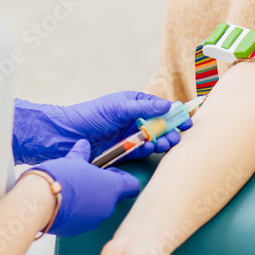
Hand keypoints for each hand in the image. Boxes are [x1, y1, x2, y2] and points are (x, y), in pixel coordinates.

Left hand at [12, 91, 191, 164]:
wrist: (67, 135)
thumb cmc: (91, 115)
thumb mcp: (119, 107)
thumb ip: (144, 107)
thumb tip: (168, 105)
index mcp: (134, 103)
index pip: (160, 108)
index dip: (174, 114)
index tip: (186, 119)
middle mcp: (134, 119)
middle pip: (159, 125)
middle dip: (170, 130)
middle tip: (177, 136)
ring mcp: (129, 136)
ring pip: (153, 139)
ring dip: (161, 141)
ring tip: (165, 143)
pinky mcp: (124, 151)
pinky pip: (141, 151)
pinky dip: (147, 150)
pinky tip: (150, 148)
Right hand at [32, 139, 140, 236]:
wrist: (41, 201)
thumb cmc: (61, 177)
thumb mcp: (74, 159)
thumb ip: (82, 153)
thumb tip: (84, 145)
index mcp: (112, 188)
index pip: (132, 186)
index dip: (122, 178)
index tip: (110, 172)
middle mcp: (108, 207)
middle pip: (112, 197)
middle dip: (101, 188)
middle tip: (86, 179)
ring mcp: (94, 220)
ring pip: (97, 208)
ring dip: (89, 200)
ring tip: (72, 190)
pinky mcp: (80, 229)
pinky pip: (84, 218)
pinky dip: (78, 211)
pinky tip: (65, 202)